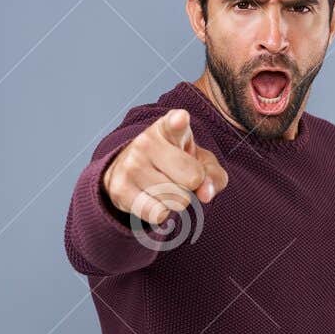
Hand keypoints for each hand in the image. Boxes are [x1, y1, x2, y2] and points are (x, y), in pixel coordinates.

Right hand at [101, 108, 227, 226]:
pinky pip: (157, 213)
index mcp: (169, 127)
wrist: (130, 172)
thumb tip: (205, 195)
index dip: (179, 122)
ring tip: (164, 188)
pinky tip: (153, 200)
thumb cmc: (175, 164)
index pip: (175, 122)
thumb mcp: (200, 162)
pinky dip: (162, 213)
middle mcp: (146, 142)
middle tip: (179, 177)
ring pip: (175, 200)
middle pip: (191, 179)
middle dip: (192, 186)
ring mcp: (131, 166)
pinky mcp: (120, 190)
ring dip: (176, 201)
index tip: (180, 119)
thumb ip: (214, 176)